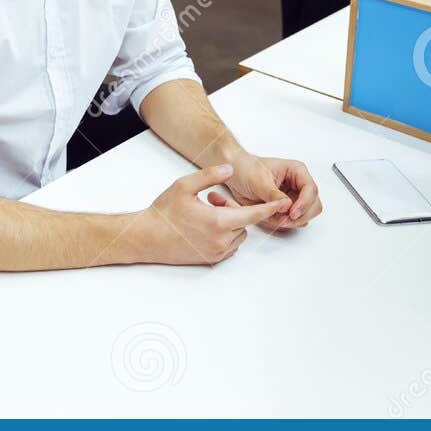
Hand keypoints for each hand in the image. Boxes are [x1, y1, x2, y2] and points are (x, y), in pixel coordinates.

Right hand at [135, 164, 288, 264]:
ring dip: (232, 224)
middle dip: (237, 211)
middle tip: (214, 200)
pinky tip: (207, 226)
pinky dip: (226, 235)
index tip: (283, 203)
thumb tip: (229, 170)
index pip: (253, 214)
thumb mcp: (185, 185)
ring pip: (238, 236)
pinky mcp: (211, 260)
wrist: (147, 237)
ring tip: (209, 212)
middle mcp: (221, 240)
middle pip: (245, 224)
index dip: (269, 208)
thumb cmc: (164, 212)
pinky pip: (230, 246)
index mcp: (218, 221)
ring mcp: (217, 252)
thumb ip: (210, 175)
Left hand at [220, 154, 322, 229]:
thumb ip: (273, 193)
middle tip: (283, 219)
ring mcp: (293, 198)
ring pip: (305, 216)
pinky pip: (292, 221)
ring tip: (272, 217)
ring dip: (290, 221)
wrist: (235, 174)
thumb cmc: (246, 168)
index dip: (305, 203)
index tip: (293, 213)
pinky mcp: (286, 209)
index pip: (311, 189)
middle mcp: (298, 185)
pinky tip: (270, 218)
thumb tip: (287, 204)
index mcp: (296, 171)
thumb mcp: (258, 179)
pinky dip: (282, 223)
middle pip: (313, 205)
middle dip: (299, 215)